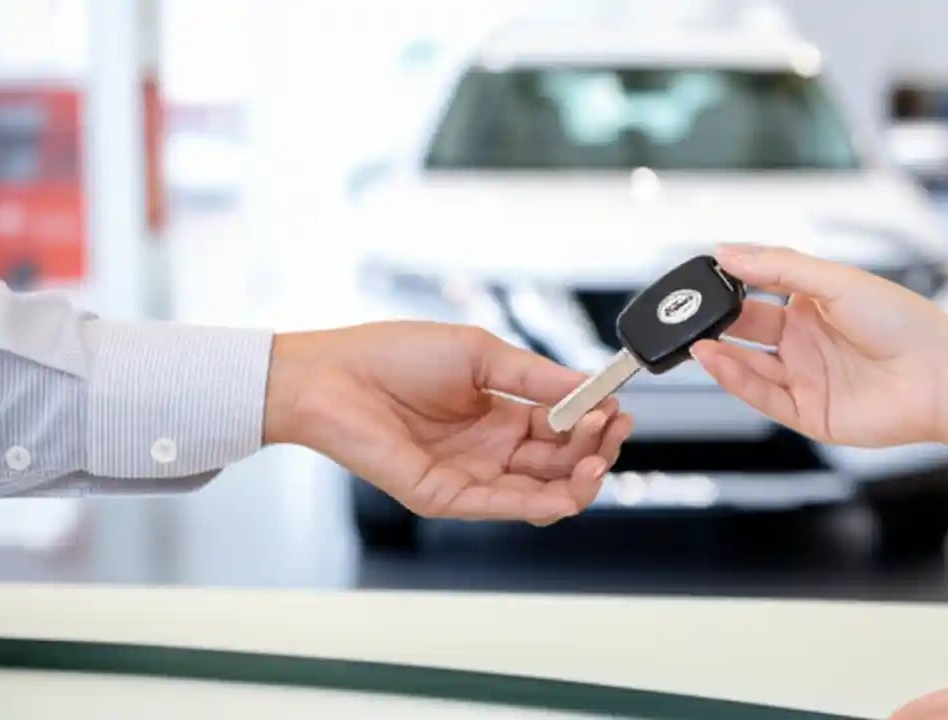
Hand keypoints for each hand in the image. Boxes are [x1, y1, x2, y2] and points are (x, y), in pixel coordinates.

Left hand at [262, 322, 630, 523]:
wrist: (331, 375)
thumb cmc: (393, 355)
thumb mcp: (480, 354)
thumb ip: (535, 377)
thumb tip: (589, 388)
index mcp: (498, 413)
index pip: (561, 428)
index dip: (592, 422)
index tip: (616, 408)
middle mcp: (488, 449)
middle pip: (558, 464)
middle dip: (594, 451)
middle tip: (612, 431)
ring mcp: (468, 476)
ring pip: (539, 493)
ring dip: (577, 481)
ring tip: (598, 460)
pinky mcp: (443, 495)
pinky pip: (500, 506)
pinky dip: (539, 501)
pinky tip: (568, 488)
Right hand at [690, 244, 947, 468]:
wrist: (942, 376)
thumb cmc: (905, 322)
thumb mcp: (837, 280)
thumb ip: (779, 267)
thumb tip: (729, 252)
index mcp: (815, 305)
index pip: (759, 293)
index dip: (731, 287)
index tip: (703, 278)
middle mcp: (808, 342)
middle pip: (749, 331)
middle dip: (719, 322)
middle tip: (689, 314)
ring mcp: (807, 379)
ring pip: (750, 367)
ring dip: (720, 354)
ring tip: (694, 341)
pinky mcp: (809, 413)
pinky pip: (764, 397)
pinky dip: (736, 380)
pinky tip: (716, 360)